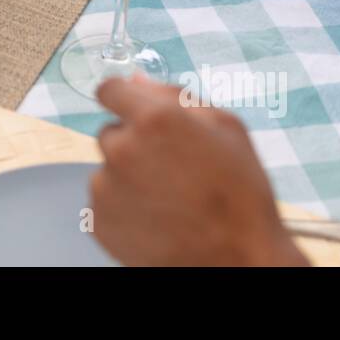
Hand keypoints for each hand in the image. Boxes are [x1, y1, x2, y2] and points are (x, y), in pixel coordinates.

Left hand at [90, 76, 304, 265]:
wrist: (237, 260)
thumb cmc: (240, 194)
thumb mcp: (227, 128)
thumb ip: (175, 95)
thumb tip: (136, 79)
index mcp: (154, 119)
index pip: (109, 89)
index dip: (123, 99)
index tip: (134, 112)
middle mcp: (122, 149)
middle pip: (110, 132)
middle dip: (133, 143)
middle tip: (170, 167)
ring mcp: (107, 188)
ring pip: (107, 169)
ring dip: (128, 176)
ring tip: (169, 198)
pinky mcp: (99, 221)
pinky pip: (104, 201)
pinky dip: (124, 207)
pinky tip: (158, 218)